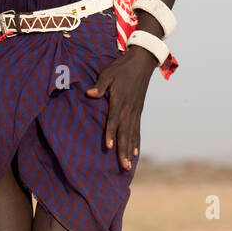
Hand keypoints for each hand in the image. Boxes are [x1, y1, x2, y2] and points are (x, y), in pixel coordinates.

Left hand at [86, 47, 157, 170]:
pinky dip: (135, 142)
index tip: (109, 147)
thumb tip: (89, 94)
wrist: (142, 63)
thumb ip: (99, 85)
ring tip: (128, 165)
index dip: (111, 134)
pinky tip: (134, 152)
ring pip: (132, 134)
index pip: (114, 120)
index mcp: (120, 100)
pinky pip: (137, 129)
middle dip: (123, 151)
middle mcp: (129, 109)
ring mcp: (135, 111)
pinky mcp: (138, 111)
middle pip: (125, 133)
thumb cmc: (121, 68)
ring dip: (129, 150)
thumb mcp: (108, 73)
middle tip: (123, 167)